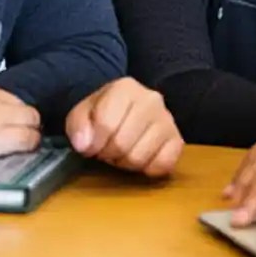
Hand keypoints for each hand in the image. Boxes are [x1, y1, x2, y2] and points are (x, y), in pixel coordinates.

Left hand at [65, 77, 183, 176]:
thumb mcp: (81, 114)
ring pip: (140, 157)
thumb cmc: (102, 114)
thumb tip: (85, 144)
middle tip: (106, 150)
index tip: (90, 146)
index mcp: (125, 88)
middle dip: (108, 154)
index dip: (93, 143)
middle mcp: (152, 100)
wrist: (125, 113)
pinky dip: (148, 168)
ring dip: (125, 162)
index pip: (106, 123)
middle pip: (122, 143)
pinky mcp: (178, 140)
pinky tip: (141, 157)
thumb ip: (78, 126)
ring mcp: (168, 120)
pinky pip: (163, 164)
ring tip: (122, 152)